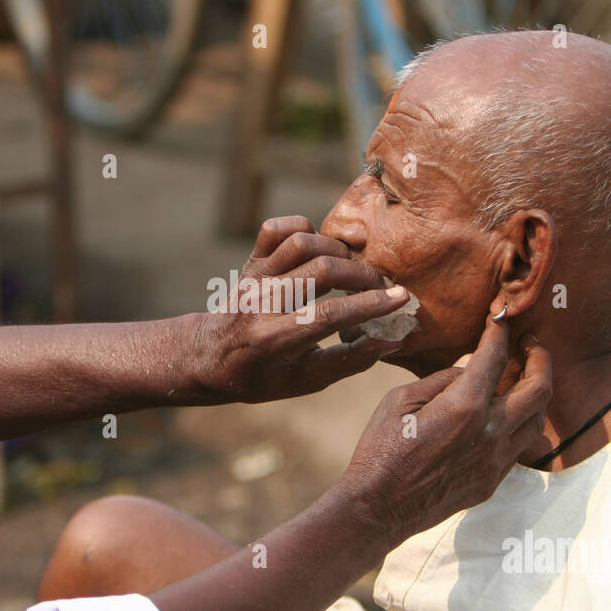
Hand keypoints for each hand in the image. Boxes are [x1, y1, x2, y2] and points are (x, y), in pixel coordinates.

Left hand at [190, 216, 412, 403]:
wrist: (208, 356)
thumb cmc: (263, 376)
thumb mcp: (305, 381)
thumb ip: (349, 361)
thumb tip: (391, 338)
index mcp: (274, 340)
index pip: (329, 315)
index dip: (371, 304)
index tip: (402, 297)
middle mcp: (262, 303)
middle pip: (322, 270)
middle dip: (362, 275)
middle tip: (382, 286)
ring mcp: (254, 277)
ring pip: (302, 242)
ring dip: (337, 251)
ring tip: (353, 270)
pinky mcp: (251, 260)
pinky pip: (276, 228)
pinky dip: (304, 229)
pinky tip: (320, 249)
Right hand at [341, 306, 550, 542]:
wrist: (378, 508)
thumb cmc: (381, 448)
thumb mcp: (400, 400)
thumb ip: (442, 379)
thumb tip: (471, 364)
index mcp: (464, 406)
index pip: (495, 357)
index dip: (500, 331)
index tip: (501, 316)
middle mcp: (490, 432)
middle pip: (539, 389)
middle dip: (540, 358)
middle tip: (531, 343)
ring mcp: (496, 461)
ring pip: (538, 420)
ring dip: (536, 394)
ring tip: (523, 378)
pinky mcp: (492, 482)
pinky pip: (519, 447)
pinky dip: (520, 424)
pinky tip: (505, 416)